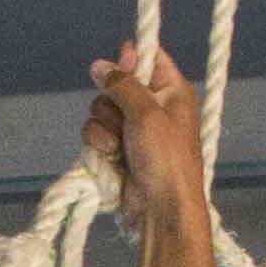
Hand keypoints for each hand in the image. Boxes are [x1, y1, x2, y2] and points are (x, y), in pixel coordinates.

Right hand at [88, 43, 218, 266]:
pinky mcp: (116, 152)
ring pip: (100, 112)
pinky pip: (95, 135)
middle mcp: (152, 107)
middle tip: (123, 121)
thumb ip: (122, 85)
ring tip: (118, 149)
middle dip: (110, 104)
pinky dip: (98, 147)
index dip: (130, 58)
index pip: (149, 57)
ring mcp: (132, 131)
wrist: (161, 209)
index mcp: (171, 91)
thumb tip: (99, 65)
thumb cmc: (165, 158)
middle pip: (115, 85)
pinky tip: (110, 160)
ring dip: (103, 130)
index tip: (119, 67)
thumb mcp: (147, 113)